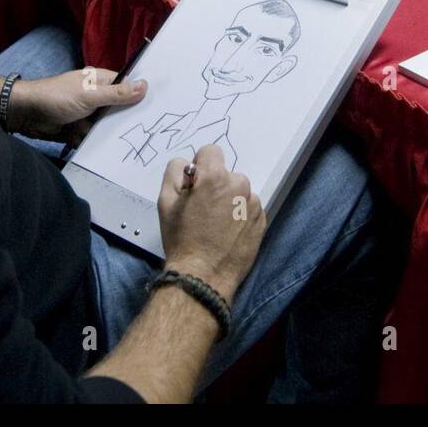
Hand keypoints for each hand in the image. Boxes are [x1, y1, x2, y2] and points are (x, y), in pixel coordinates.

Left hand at [7, 68, 146, 144]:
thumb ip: (117, 93)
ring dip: (111, 134)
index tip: (160, 109)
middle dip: (126, 120)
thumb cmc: (57, 97)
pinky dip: (97, 143)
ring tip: (129, 146)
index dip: (141, 97)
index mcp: (101, 81)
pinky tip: (110, 153)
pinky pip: (95, 137)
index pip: (128, 87)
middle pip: (120, 110)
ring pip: (108, 126)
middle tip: (147, 133)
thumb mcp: (90, 95)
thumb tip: (145, 86)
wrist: (26, 114)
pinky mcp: (80, 129)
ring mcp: (89, 114)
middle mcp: (97, 97)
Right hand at [158, 146, 265, 303]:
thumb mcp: (165, 201)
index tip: (195, 185)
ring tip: (216, 224)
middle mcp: (239, 185)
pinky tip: (228, 233)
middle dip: (215, 185)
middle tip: (203, 209)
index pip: (211, 151)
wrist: (204, 275)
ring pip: (239, 191)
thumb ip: (174, 171)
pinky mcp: (262, 220)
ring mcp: (253, 203)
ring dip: (229, 200)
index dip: (199, 166)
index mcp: (214, 176)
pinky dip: (240, 215)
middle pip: (226, 173)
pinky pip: (249, 207)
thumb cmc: (182, 238)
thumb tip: (187, 164)